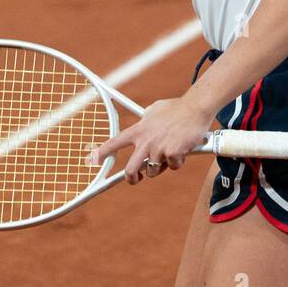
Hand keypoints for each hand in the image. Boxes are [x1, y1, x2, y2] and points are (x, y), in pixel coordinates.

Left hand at [86, 96, 213, 184]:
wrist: (195, 107)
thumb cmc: (177, 108)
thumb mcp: (155, 110)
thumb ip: (147, 118)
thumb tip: (144, 116)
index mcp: (139, 130)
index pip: (115, 143)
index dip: (102, 153)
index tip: (92, 160)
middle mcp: (145, 140)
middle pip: (130, 170)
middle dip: (131, 179)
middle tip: (135, 179)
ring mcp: (158, 148)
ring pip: (154, 170)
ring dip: (162, 166)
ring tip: (171, 151)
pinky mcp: (172, 153)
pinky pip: (173, 166)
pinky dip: (179, 161)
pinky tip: (183, 148)